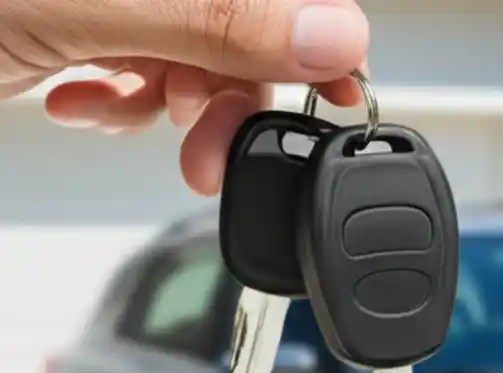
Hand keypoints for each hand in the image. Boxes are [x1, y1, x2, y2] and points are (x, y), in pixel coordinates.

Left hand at [0, 0, 369, 194]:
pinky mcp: (85, 36)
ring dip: (164, 109)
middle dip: (228, 102)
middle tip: (208, 151)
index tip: (346, 100)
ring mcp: (122, 8)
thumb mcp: (90, 6)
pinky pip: (141, 77)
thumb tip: (337, 35)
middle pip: (245, 40)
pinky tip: (79, 102)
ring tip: (115, 116)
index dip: (324, 45)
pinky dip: (118, 104)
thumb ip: (219, 19)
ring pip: (194, 68)